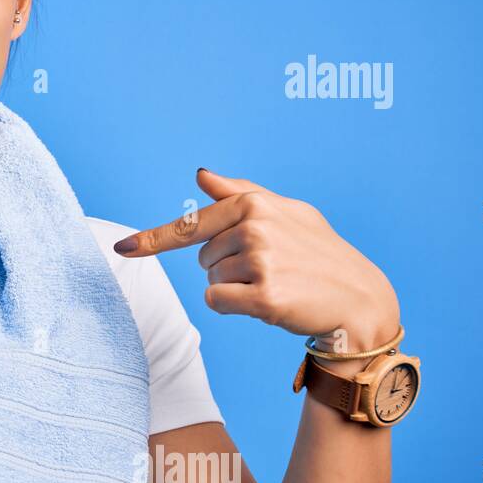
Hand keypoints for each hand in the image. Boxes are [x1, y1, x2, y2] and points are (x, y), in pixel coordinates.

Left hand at [112, 168, 399, 354]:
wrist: (360, 298)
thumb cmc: (319, 253)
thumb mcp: (286, 213)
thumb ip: (240, 193)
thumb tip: (201, 175)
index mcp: (254, 204)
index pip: (192, 224)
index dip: (152, 240)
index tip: (122, 249)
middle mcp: (255, 228)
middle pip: (202, 257)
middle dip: (227, 266)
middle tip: (271, 268)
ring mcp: (261, 261)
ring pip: (211, 280)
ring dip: (235, 288)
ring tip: (276, 283)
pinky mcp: (264, 296)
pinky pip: (218, 302)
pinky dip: (235, 307)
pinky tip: (268, 303)